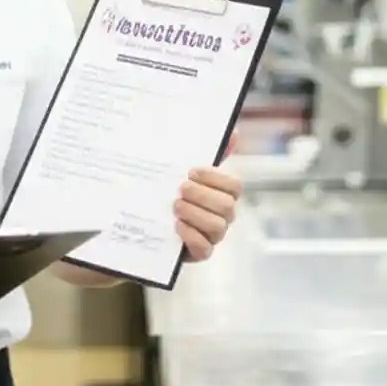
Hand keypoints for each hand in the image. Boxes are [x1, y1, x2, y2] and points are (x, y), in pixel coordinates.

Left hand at [175, 133, 241, 262]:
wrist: (151, 222)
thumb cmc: (177, 193)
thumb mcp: (189, 173)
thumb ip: (212, 155)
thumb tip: (234, 133)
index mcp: (224, 194)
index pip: (235, 185)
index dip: (215, 177)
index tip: (191, 171)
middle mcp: (223, 215)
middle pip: (227, 206)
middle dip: (202, 195)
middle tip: (181, 189)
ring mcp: (213, 235)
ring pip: (217, 227)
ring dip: (195, 214)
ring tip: (175, 207)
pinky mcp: (200, 252)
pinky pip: (205, 248)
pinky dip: (191, 236)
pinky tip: (176, 225)